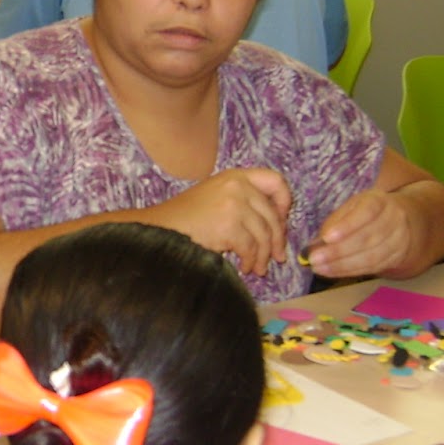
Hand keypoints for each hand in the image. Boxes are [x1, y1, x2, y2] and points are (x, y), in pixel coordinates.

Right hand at [164, 168, 291, 275]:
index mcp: (235, 176)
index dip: (284, 202)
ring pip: (264, 235)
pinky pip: (250, 248)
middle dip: (277, 240)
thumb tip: (276, 225)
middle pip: (273, 214)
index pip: (275, 181)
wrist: (159, 229)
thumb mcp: (216, 196)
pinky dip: (250, 262)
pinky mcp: (229, 225)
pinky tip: (244, 268)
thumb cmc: (185, 218)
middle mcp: (237, 185)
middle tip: (277, 257)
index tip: (282, 220)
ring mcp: (234, 204)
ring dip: (263, 256)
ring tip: (258, 268)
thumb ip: (243, 200)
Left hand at [305, 188, 416, 278]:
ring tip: (319, 268)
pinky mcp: (396, 257)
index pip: (367, 211)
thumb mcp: (350, 209)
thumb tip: (315, 245)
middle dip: (338, 251)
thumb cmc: (364, 213)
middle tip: (314, 259)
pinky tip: (332, 272)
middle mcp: (393, 218)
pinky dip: (350, 271)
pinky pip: (372, 267)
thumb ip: (334, 223)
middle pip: (367, 238)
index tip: (327, 237)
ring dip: (342, 265)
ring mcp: (398, 239)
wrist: (396, 223)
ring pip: (371, 256)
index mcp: (379, 200)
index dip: (347, 225)